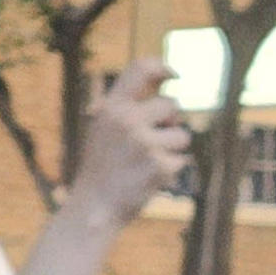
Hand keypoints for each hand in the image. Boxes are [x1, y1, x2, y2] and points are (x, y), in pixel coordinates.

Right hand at [68, 60, 189, 228]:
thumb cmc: (102, 166)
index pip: (140, 69)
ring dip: (173, 149)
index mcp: (112, 107)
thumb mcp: (104, 127)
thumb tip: (165, 80)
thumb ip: (129, 105)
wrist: (93, 207)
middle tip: (152, 142)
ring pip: (182, 135)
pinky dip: (172, 170)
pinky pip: (182, 160)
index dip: (162, 67)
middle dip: (171, 123)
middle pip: (172, 105)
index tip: (174, 75)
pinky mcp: (159, 167)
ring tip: (147, 163)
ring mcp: (144, 143)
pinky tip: (149, 179)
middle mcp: (127, 120)